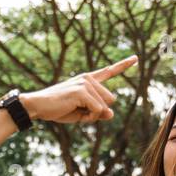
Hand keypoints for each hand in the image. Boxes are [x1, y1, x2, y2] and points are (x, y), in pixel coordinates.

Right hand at [21, 55, 136, 123]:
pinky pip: (97, 110)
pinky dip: (88, 117)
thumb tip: (111, 114)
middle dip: (98, 111)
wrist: (39, 106)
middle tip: (78, 110)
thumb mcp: (82, 113)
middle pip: (111, 100)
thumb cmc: (59, 109)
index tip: (136, 57)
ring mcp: (85, 83)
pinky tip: (74, 111)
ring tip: (74, 109)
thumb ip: (98, 113)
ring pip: (105, 107)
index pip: (109, 71)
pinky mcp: (82, 90)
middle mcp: (89, 78)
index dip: (124, 64)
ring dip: (92, 115)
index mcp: (89, 80)